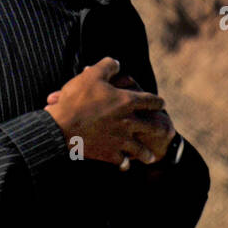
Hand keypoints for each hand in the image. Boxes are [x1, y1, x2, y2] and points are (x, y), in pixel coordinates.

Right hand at [45, 59, 174, 165]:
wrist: (62, 127)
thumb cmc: (76, 98)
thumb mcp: (92, 74)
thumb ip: (108, 65)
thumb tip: (116, 63)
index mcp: (127, 102)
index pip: (150, 101)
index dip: (157, 101)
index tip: (161, 103)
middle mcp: (129, 122)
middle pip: (151, 127)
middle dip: (159, 128)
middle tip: (165, 131)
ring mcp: (120, 140)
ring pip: (139, 149)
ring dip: (145, 154)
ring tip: (150, 157)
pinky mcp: (109, 154)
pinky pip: (121, 162)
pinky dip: (124, 164)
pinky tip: (125, 165)